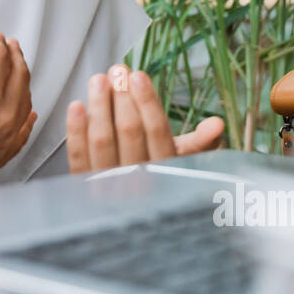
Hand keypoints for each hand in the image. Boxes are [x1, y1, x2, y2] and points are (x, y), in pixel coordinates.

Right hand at [0, 2, 36, 203]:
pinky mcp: (3, 154)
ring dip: (23, 82)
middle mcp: (0, 116)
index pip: (2, 57)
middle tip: (11, 46)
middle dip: (16, 57)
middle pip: (20, 76)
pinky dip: (26, 115)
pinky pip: (24, 130)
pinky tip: (26, 109)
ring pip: (26, 101)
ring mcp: (4, 137)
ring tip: (16, 70)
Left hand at [66, 64, 223, 172]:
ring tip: (98, 80)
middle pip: (129, 131)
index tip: (138, 75)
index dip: (147, 101)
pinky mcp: (83, 186)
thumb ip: (200, 144)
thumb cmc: (161, 178)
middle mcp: (138, 179)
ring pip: (102, 140)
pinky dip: (75, 131)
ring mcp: (109, 185)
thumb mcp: (183, 164)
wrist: (130, 222)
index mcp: (166, 170)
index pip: (157, 131)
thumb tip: (218, 124)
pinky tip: (76, 106)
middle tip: (117, 71)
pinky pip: (79, 156)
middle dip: (123, 97)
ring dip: (99, 107)